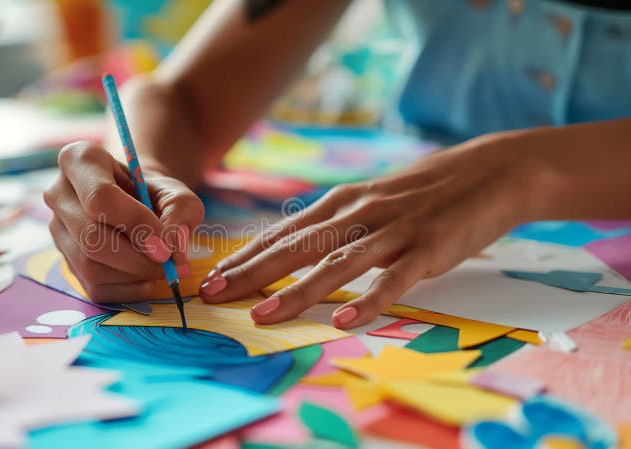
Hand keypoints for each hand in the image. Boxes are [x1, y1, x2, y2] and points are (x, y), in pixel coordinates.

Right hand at [44, 141, 203, 302]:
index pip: (100, 197)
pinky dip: (126, 290)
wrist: (139, 203)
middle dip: (136, 258)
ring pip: (89, 266)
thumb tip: (172, 248)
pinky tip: (146, 279)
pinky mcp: (65, 259)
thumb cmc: (155, 194)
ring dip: (133, 275)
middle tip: (168, 262)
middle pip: (91, 237)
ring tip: (160, 269)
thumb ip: (182, 212)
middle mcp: (59, 192)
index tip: (166, 244)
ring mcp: (57, 229)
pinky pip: (91, 286)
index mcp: (81, 160)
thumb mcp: (178, 192)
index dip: (137, 225)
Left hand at [199, 133, 539, 327]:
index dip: (246, 255)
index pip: (284, 232)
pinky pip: (393, 279)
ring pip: (336, 264)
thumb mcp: (369, 202)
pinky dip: (367, 300)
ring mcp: (392, 231)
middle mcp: (358, 213)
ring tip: (261, 315)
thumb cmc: (421, 194)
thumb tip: (292, 249)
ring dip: (296, 291)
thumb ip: (334, 224)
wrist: (488, 171)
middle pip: (297, 247)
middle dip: (252, 272)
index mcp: (340, 203)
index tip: (212, 276)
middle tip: (214, 295)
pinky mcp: (427, 249)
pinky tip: (343, 320)